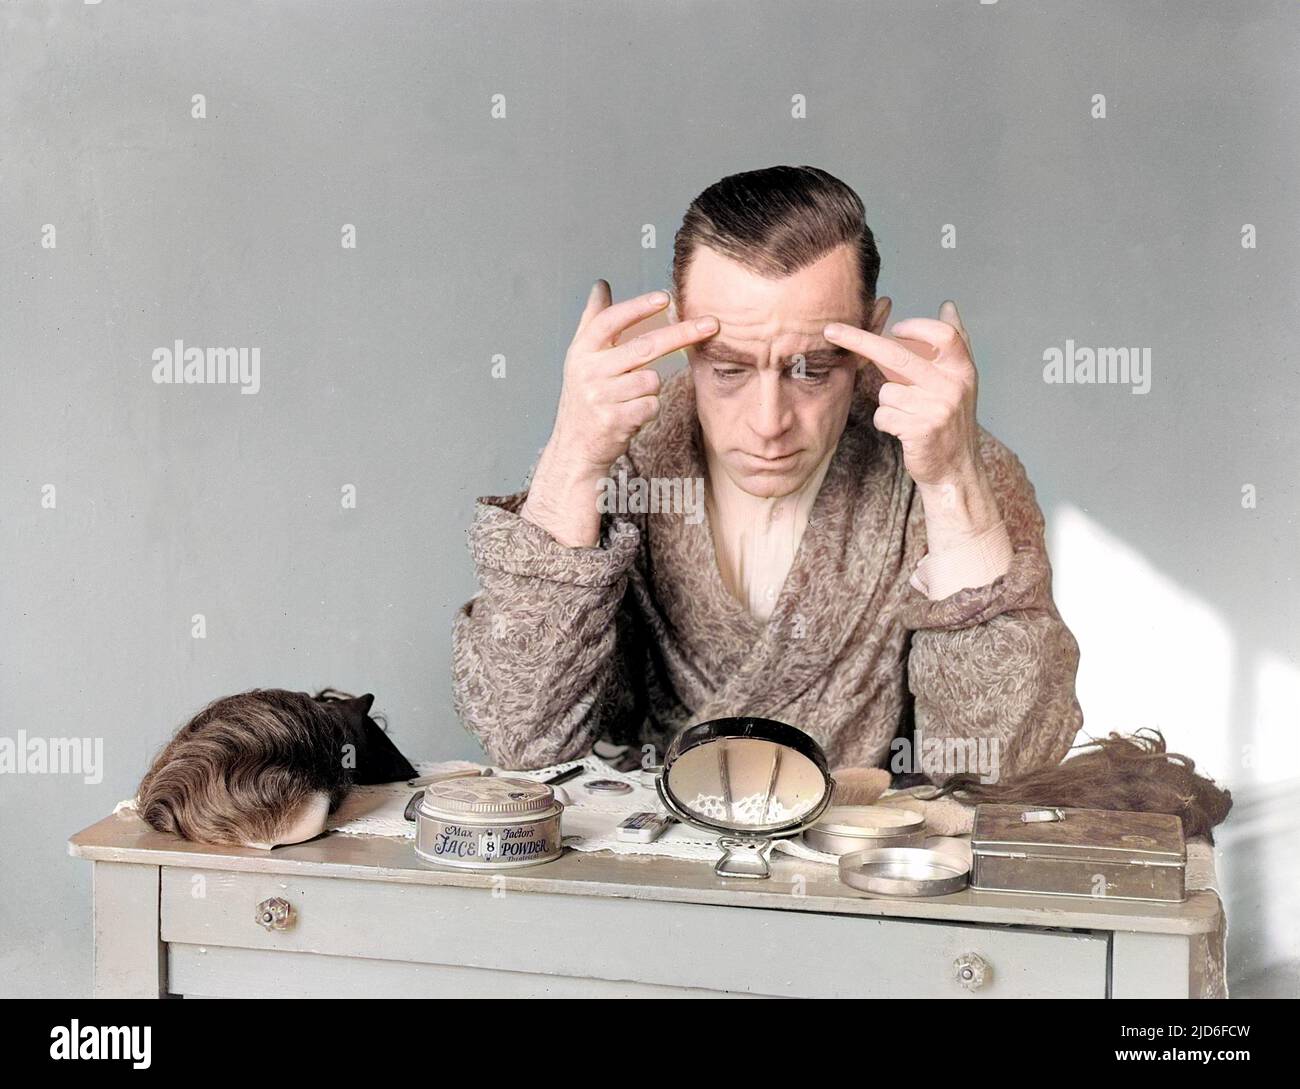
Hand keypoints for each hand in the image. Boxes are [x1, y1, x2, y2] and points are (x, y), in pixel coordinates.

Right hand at [546, 282, 718, 476]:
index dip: (638, 307)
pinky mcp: (614, 420)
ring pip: (652, 380)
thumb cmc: (586, 396)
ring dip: (650, 388)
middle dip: (681, 334)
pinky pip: (651, 405)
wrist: (575, 447)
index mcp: (581, 351)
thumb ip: (593, 319)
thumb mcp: (581, 357)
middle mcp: (588, 371)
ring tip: (631, 397)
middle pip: (644, 347)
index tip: (665, 297)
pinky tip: (632, 414)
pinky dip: (648, 409)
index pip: (610, 321)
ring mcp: (600, 397)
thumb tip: (601, 285)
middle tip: (712, 324)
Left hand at [825, 301, 1000, 547]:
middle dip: (860, 341)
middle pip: (898, 355)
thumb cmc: (951, 422)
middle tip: (831, 331)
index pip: (942, 335)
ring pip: (887, 391)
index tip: (893, 328)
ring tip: (908, 416)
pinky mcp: (921, 430)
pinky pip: (883, 415)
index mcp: (963, 370)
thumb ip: (956, 344)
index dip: (916, 328)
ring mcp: (938, 409)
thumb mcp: (961, 381)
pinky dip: (885, 422)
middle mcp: (953, 386)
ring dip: (887, 403)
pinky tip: (903, 431)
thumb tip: (948, 305)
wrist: (956, 471)